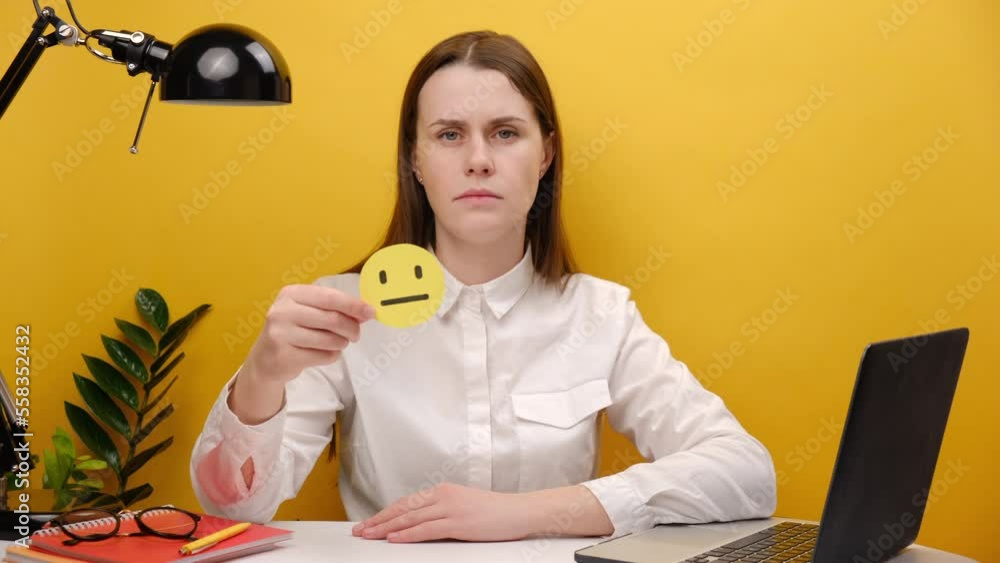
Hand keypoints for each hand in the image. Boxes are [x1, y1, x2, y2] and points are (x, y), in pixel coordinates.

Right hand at [229, 284, 373, 424]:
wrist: (265, 360)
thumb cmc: (294, 331)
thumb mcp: (310, 313)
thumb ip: (336, 310)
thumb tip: (366, 312)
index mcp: (291, 293)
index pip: (330, 297)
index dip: (353, 305)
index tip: (371, 312)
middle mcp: (282, 311)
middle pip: (332, 319)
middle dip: (351, 328)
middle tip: (356, 335)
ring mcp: (280, 334)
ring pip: (330, 339)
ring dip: (341, 344)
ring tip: (336, 344)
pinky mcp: (283, 356)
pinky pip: (323, 356)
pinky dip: (331, 356)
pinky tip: (322, 354)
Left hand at [351, 483, 532, 542]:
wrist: (519, 511)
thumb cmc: (495, 511)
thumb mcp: (463, 506)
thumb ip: (442, 512)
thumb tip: (419, 524)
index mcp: (444, 490)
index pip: (407, 502)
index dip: (385, 513)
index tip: (369, 522)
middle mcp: (444, 496)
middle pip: (403, 509)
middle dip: (378, 520)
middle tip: (360, 530)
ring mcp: (450, 508)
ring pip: (410, 519)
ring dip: (386, 528)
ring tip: (369, 535)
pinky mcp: (458, 523)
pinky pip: (426, 529)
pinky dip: (407, 535)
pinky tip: (393, 539)